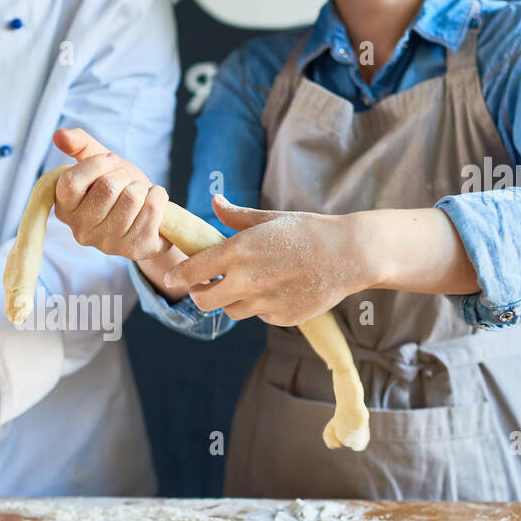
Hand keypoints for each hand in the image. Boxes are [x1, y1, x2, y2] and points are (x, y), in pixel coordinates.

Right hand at [49, 128, 173, 261]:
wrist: (148, 213)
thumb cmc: (120, 186)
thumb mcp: (99, 162)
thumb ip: (79, 145)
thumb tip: (59, 135)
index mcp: (65, 208)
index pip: (71, 181)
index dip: (97, 164)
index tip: (110, 161)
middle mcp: (81, 231)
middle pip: (107, 187)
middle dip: (124, 176)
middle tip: (125, 184)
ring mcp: (108, 244)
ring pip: (132, 196)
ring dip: (141, 188)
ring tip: (137, 196)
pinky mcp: (135, 250)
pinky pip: (153, 208)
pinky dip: (158, 196)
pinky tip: (151, 204)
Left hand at [163, 196, 370, 326]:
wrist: (350, 254)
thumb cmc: (309, 230)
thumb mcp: (271, 219)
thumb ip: (237, 217)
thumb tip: (214, 202)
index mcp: (239, 251)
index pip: (192, 271)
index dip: (177, 277)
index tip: (170, 280)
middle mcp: (247, 280)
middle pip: (203, 301)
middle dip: (199, 295)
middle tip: (203, 287)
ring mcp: (264, 303)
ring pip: (231, 311)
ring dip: (232, 300)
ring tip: (249, 284)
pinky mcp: (281, 318)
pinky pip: (259, 317)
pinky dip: (261, 307)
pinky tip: (279, 290)